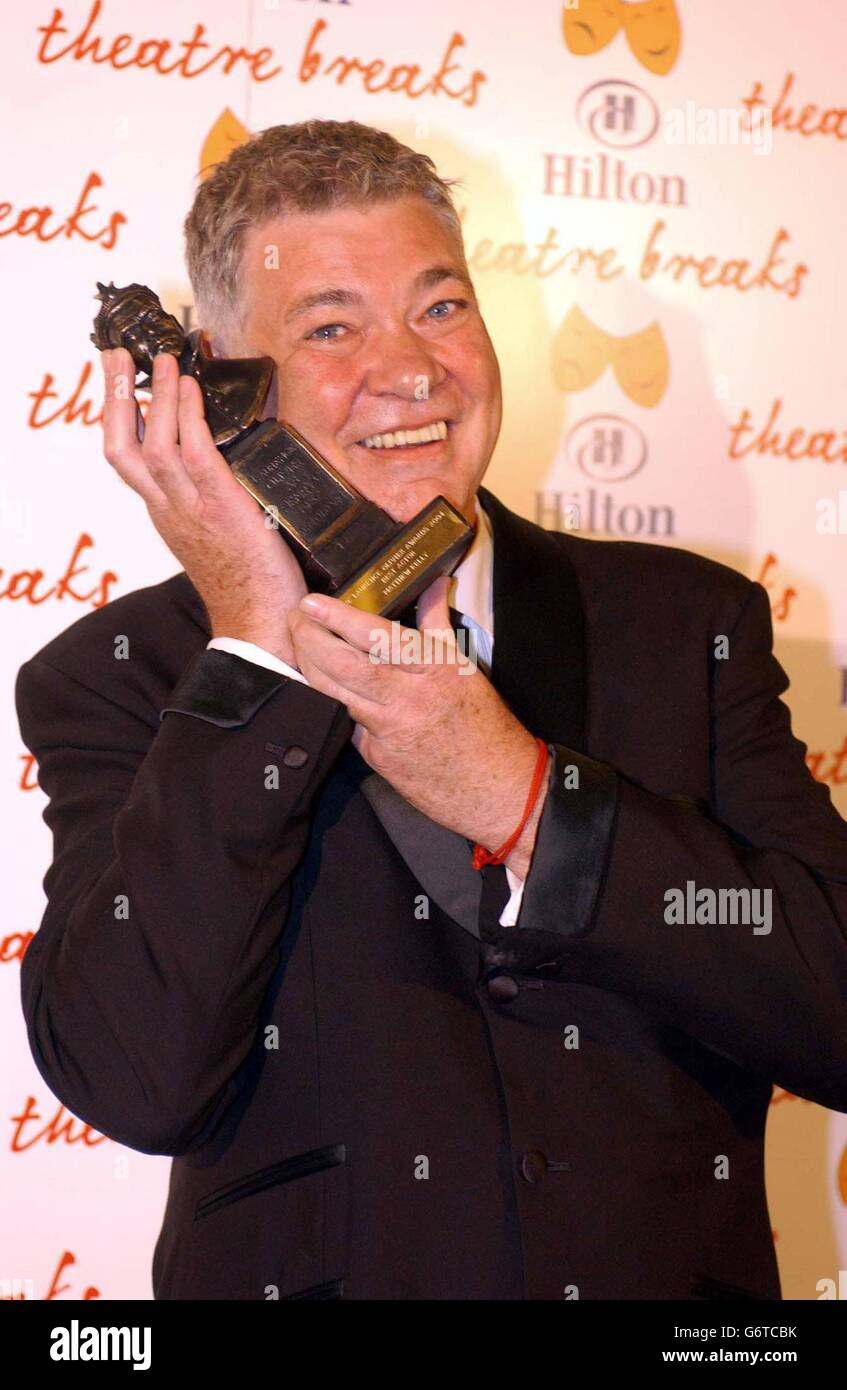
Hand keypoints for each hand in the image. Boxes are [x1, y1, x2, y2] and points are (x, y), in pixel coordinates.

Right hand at [101, 348, 306, 665]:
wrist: (261, 622)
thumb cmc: (249, 584)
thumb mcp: (217, 536)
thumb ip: (209, 502)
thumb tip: (227, 466)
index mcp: (165, 515)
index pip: (130, 461)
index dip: (123, 420)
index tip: (125, 385)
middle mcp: (168, 510)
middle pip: (122, 448)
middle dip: (116, 399)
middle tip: (118, 357)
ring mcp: (191, 509)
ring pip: (154, 445)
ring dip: (156, 397)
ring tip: (161, 360)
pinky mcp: (221, 508)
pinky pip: (196, 453)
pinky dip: (190, 418)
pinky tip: (192, 391)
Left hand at [287, 576, 549, 875]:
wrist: (499, 787)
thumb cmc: (486, 724)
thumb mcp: (465, 667)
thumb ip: (437, 624)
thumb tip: (432, 583)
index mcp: (433, 669)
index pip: (375, 636)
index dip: (337, 617)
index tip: (312, 602)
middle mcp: (407, 697)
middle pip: (340, 664)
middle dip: (308, 638)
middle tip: (294, 618)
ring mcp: (387, 731)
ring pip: (332, 693)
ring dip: (308, 667)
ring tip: (297, 644)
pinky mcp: (376, 758)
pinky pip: (345, 724)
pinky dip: (331, 703)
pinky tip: (316, 685)